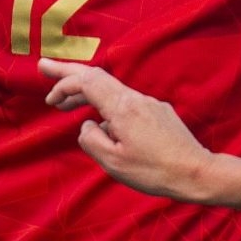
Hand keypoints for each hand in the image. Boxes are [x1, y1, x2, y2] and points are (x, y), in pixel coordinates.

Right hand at [40, 60, 219, 201]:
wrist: (196, 172)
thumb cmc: (154, 171)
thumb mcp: (112, 162)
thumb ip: (91, 140)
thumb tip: (87, 125)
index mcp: (122, 107)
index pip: (86, 82)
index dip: (63, 85)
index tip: (49, 100)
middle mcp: (135, 98)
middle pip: (97, 76)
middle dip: (68, 72)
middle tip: (44, 67)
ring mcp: (149, 103)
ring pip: (111, 90)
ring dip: (87, 93)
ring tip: (67, 104)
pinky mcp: (159, 113)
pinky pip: (126, 102)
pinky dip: (106, 105)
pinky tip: (103, 125)